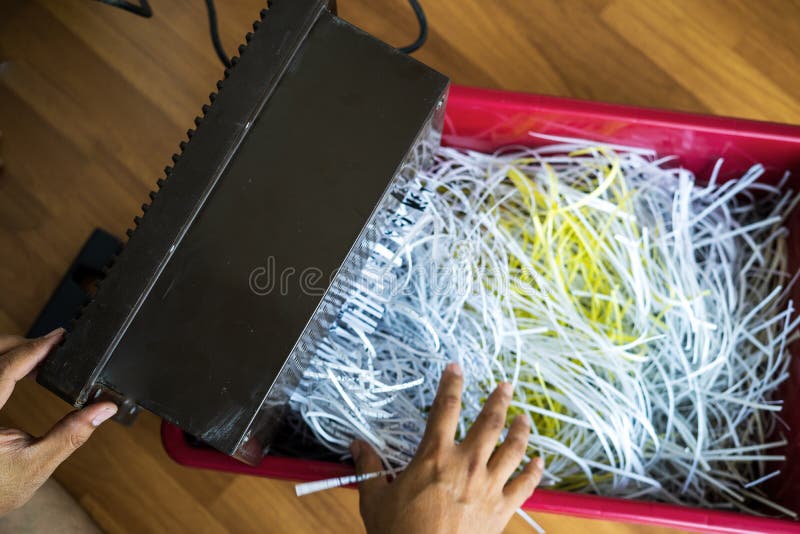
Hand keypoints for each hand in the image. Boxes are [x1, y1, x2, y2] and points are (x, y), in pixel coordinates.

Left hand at [0, 329, 117, 515]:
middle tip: (55, 348)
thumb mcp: (36, 465)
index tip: (59, 337)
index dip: (36, 348)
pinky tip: (23, 375)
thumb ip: (70, 433)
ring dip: (13, 355)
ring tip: (44, 361)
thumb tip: (104, 409)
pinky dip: (5, 368)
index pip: (6, 367)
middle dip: (23, 345)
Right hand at [353, 363, 542, 533]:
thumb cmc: (400, 533)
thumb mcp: (375, 498)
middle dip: (500, 400)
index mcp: (434, 455)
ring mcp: (488, 486)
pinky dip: (534, 471)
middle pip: (490, 422)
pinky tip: (539, 462)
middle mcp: (466, 464)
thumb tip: (356, 445)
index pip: (445, 407)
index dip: (451, 383)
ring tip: (524, 418)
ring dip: (521, 430)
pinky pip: (525, 486)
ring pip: (513, 449)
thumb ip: (368, 467)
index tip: (456, 367)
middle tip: (506, 386)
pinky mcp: (501, 509)